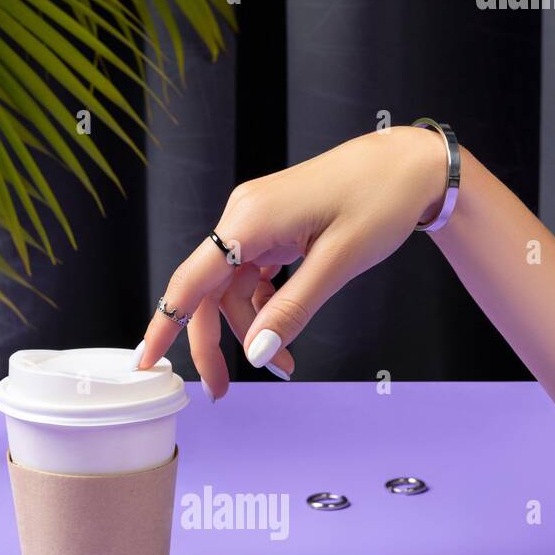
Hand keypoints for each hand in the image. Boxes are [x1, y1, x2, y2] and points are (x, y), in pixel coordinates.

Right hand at [135, 124, 447, 397]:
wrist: (408, 164)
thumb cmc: (380, 201)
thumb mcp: (338, 264)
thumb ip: (292, 311)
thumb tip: (256, 354)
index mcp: (250, 221)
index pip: (190, 283)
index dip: (164, 326)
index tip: (145, 364)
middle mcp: (243, 216)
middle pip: (208, 292)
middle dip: (215, 342)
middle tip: (223, 390)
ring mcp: (256, 221)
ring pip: (232, 289)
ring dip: (252, 329)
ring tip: (285, 365)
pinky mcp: (272, 227)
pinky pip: (251, 276)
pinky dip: (264, 307)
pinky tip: (284, 327)